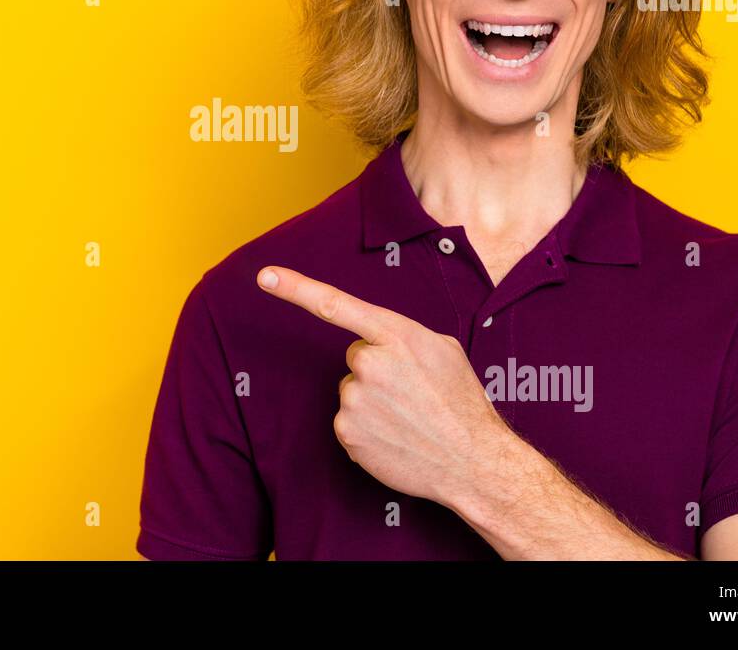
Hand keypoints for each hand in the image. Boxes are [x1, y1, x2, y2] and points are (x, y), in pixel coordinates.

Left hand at [256, 265, 515, 507]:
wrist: (472, 461)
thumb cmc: (462, 403)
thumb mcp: (443, 350)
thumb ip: (403, 336)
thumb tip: (377, 340)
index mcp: (396, 335)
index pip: (336, 305)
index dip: (295, 288)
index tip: (265, 275)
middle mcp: (370, 364)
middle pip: (356, 356)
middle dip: (377, 368)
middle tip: (410, 391)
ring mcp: (355, 400)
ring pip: (352, 390)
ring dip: (373, 400)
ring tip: (408, 417)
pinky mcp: (346, 433)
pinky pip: (348, 420)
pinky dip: (367, 428)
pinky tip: (395, 436)